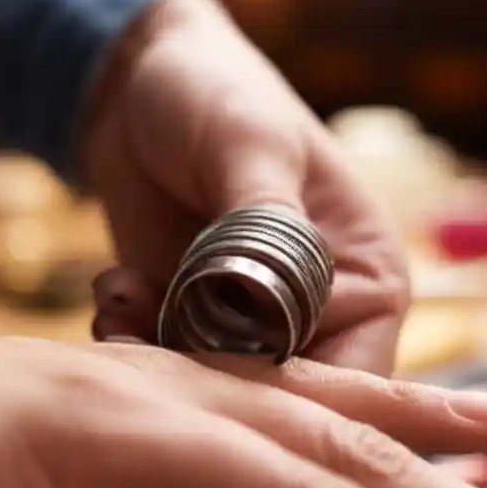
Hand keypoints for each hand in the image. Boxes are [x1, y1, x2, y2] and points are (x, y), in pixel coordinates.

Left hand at [83, 0, 407, 375]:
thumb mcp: (248, 146)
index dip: (289, 394)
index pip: (354, 381)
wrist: (134, 83)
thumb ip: (265, 225)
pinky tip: (117, 289)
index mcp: (370, 280)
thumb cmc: (216, 94)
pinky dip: (134, 344)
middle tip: (149, 320)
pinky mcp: (190, 327)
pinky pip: (168, 372)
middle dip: (211, 377)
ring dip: (163, 359)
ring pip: (218, 395)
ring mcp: (252, 328)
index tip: (214, 362)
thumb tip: (272, 301)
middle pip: (284, 404)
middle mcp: (324, 318)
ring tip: (127, 294)